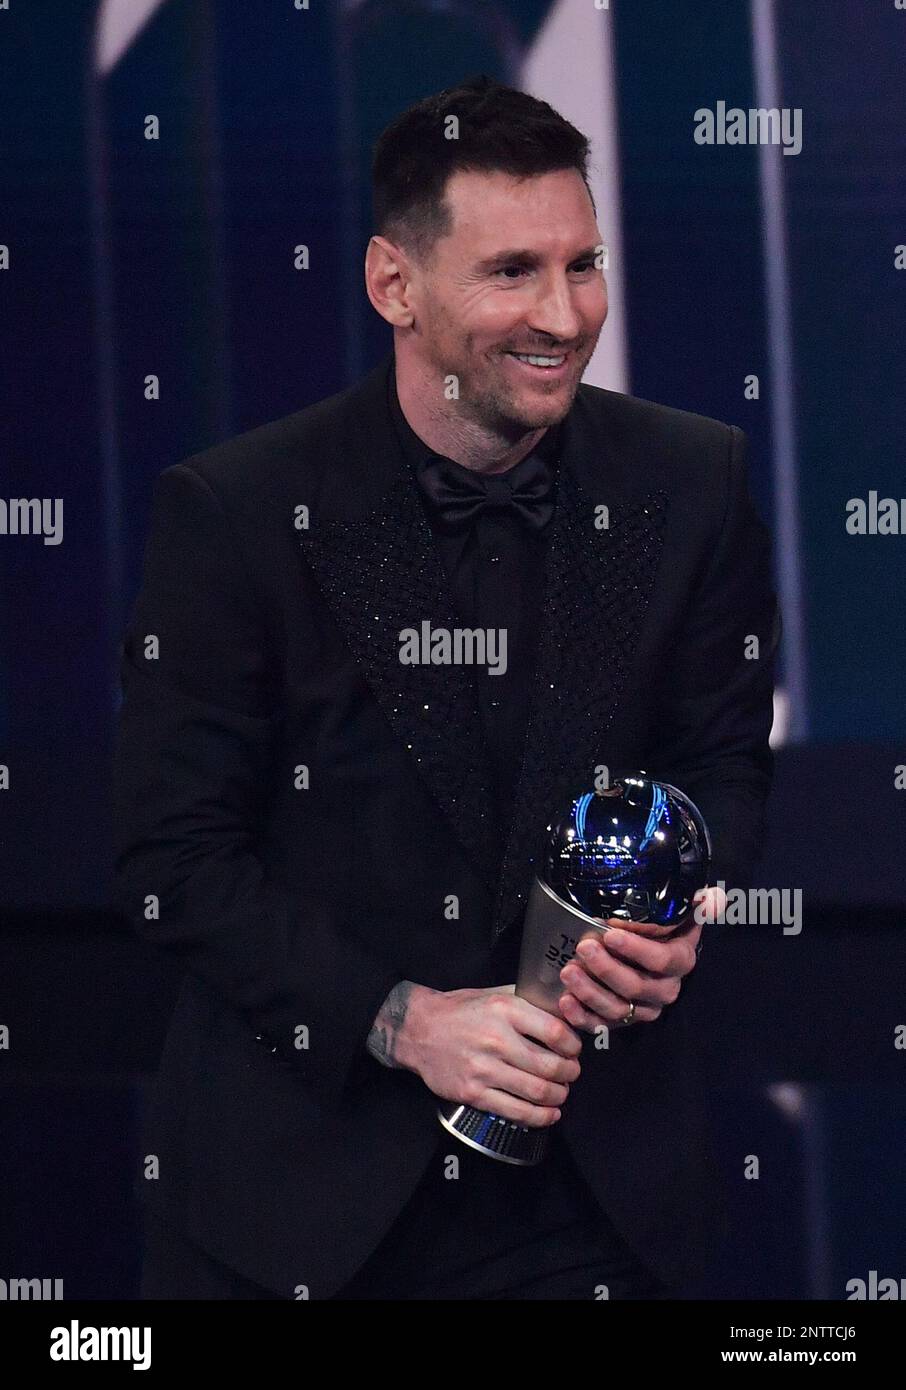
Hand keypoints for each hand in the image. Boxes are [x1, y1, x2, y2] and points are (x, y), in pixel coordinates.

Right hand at [401, 983, 582, 1128]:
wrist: (418, 1030)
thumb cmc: (460, 1011)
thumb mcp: (495, 996)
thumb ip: (528, 1005)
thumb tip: (564, 1014)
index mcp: (505, 1011)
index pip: (555, 1033)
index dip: (574, 1046)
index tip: (575, 1051)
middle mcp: (495, 1039)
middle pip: (550, 1066)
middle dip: (570, 1074)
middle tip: (571, 1073)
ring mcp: (483, 1069)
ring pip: (537, 1092)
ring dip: (558, 1096)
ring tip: (560, 1092)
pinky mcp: (473, 1093)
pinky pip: (516, 1112)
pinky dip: (540, 1117)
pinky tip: (549, 1113)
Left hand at [556, 885, 726, 1032]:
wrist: (646, 950)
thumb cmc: (662, 926)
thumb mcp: (682, 911)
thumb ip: (699, 904)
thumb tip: (714, 898)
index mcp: (680, 961)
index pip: (662, 960)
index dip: (636, 949)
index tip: (609, 933)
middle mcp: (664, 989)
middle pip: (636, 986)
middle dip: (607, 968)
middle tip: (583, 947)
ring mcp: (643, 1008)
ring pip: (618, 1008)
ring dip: (590, 992)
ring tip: (568, 971)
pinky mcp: (622, 1020)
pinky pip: (602, 1025)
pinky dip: (582, 1017)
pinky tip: (566, 1002)